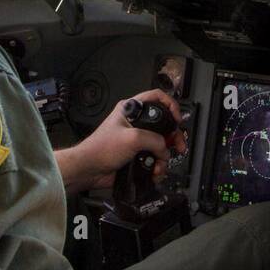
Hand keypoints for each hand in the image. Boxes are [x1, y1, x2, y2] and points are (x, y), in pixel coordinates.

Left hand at [55, 89, 188, 193]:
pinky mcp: (137, 155)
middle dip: (173, 137)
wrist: (90, 170)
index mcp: (131, 110)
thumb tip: (165, 150)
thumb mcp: (132, 138)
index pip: (156, 98)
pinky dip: (157, 166)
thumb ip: (154, 140)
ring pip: (161, 145)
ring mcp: (137, 140)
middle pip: (163, 125)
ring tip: (160, 165)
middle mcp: (136, 123)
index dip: (170, 105)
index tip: (177, 119)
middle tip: (179, 146)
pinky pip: (154, 159)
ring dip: (164, 157)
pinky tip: (154, 172)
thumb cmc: (101, 149)